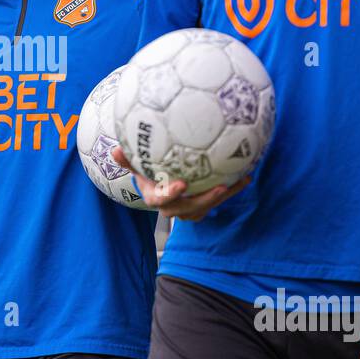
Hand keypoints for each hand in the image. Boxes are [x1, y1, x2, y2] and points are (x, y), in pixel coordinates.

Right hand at [110, 146, 251, 221]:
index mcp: (157, 199)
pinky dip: (231, 189)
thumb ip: (127, 159)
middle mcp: (174, 208)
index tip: (182, 184)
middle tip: (220, 187)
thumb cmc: (147, 173)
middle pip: (191, 208)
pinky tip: (245, 174)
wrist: (158, 188)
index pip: (163, 200)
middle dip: (207, 199)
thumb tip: (114, 149)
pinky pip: (218, 200)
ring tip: (240, 180)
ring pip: (209, 205)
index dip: (172, 194)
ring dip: (226, 195)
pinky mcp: (203, 206)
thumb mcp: (136, 166)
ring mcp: (190, 209)